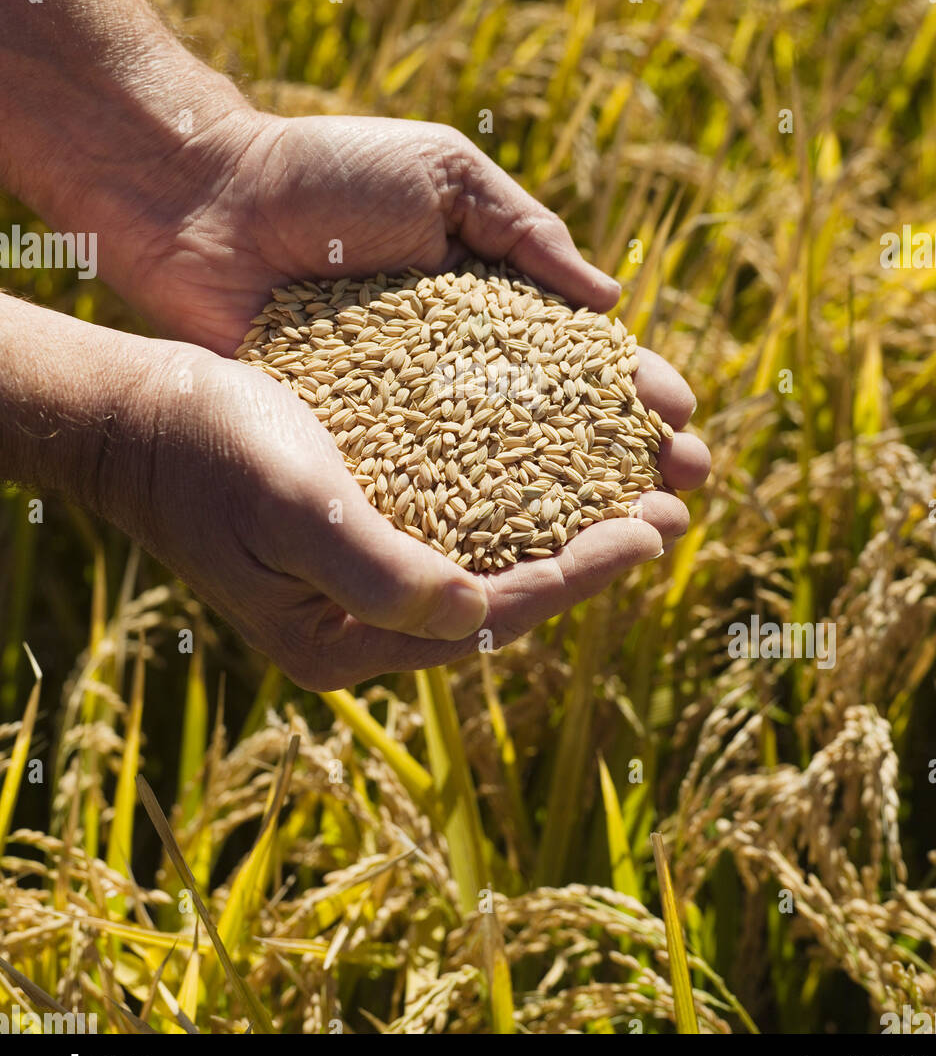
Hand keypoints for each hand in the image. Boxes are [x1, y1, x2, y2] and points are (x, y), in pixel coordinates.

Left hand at [84, 109, 707, 684]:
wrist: (205, 200)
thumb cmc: (327, 171)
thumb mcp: (444, 175)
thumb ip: (526, 232)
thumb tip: (613, 301)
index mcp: (487, 299)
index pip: (578, 355)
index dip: (633, 388)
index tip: (685, 421)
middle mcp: (455, 364)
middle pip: (554, 422)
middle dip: (623, 456)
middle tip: (683, 494)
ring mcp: (404, 409)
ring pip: (498, 467)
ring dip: (567, 502)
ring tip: (633, 535)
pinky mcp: (350, 439)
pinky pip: (417, 486)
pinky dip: (470, 519)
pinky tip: (523, 553)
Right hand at [88, 336, 701, 690]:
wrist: (144, 414)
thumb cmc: (214, 455)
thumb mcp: (295, 513)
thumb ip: (382, 576)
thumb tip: (480, 617)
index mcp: (347, 640)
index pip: (493, 618)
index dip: (578, 575)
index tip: (652, 531)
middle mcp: (365, 619)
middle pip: (505, 594)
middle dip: (590, 553)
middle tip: (671, 510)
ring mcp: (366, 572)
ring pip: (493, 555)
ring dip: (566, 521)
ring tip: (637, 485)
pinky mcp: (367, 522)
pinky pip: (462, 517)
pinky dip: (518, 492)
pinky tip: (561, 459)